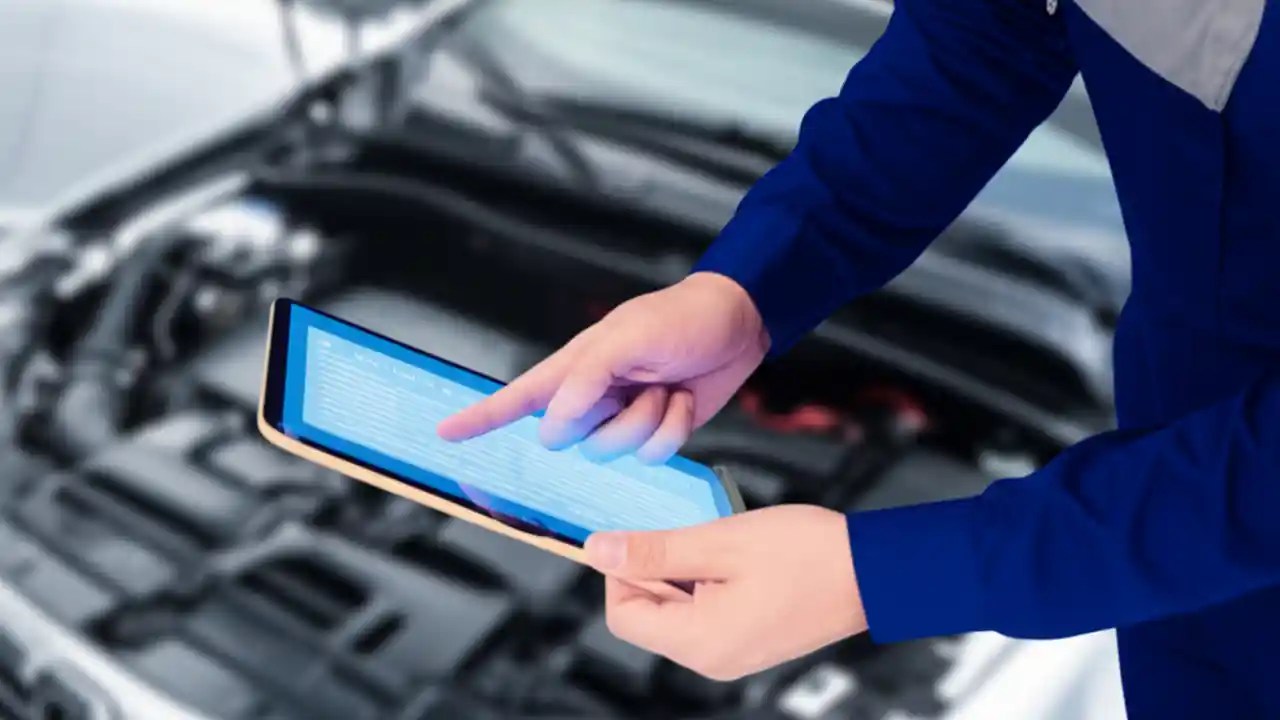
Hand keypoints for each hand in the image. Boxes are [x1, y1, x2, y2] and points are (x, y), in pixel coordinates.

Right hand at [437, 272, 768, 460]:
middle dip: (608, 417)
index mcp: (576, 367)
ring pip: (616, 450)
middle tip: (638, 382)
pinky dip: (673, 428)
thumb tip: (552, 426)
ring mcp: (625, 415)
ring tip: (665, 385)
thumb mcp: (628, 338)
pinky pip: (654, 454)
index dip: (481, 416)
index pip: (517, 397)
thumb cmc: (680, 317)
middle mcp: (594, 396)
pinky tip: (683, 399)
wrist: (739, 323)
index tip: (445, 432)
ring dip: (648, 420)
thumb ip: (585, 378)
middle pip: (572, 438)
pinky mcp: (657, 431)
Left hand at [585, 505, 866, 680]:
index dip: (621, 571)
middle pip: (648, 615)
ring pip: (677, 610)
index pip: (623, 614)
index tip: (643, 534)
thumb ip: (654, 550)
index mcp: (699, 641)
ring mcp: (732, 654)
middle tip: (690, 530)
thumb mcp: (719, 542)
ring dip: (683, 571)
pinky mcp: (750, 641)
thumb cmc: (806, 554)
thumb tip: (597, 551)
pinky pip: (706, 613)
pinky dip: (707, 581)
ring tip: (720, 541)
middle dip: (655, 568)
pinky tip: (734, 556)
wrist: (875, 572)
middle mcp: (711, 659)